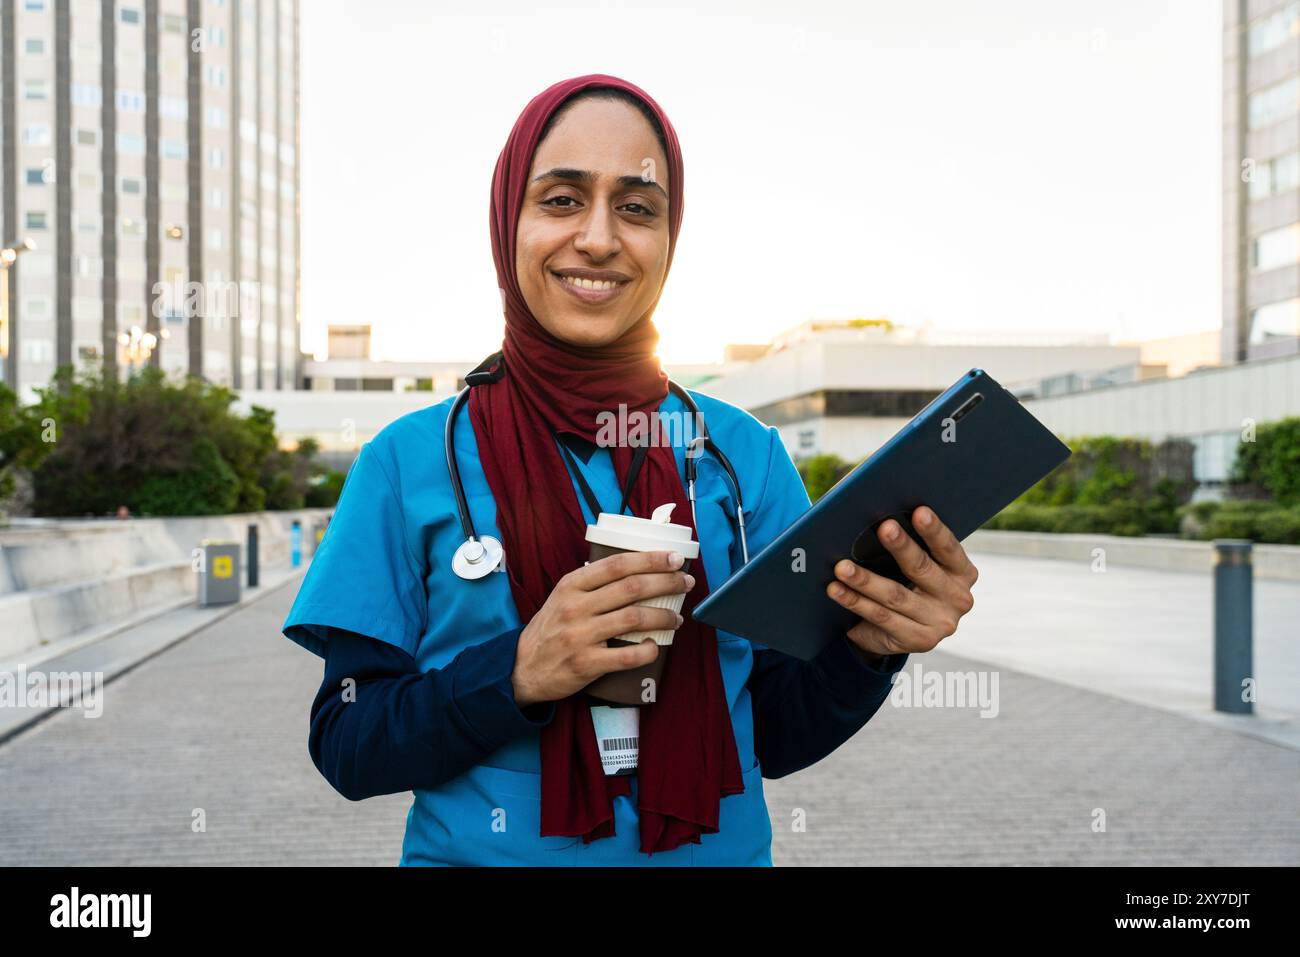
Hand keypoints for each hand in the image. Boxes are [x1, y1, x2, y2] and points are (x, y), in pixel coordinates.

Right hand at [511, 550, 694, 706]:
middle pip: (632, 588)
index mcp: (571, 585)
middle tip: (685, 582)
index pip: (617, 564)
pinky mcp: (586, 664)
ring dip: (663, 616)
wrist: (523, 668)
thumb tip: (635, 569)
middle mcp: (576, 607)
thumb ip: (591, 584)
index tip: (674, 557)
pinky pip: (627, 655)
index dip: (650, 559)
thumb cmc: (550, 629)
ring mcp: (581, 636)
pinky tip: (656, 646)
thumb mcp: (562, 597)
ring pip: (634, 619)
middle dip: (666, 582)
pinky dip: (648, 650)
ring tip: (676, 618)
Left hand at [826, 505, 978, 659]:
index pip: (948, 548)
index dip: (934, 530)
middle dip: (901, 547)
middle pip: (922, 569)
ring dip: (865, 579)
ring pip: (896, 595)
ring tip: (842, 567)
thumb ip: (910, 544)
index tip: (919, 511)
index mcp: (962, 572)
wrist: (899, 631)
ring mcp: (941, 622)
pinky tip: (837, 589)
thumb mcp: (914, 566)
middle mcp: (958, 598)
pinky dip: (855, 601)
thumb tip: (878, 514)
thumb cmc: (905, 582)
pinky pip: (881, 616)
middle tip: (883, 528)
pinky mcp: (919, 640)